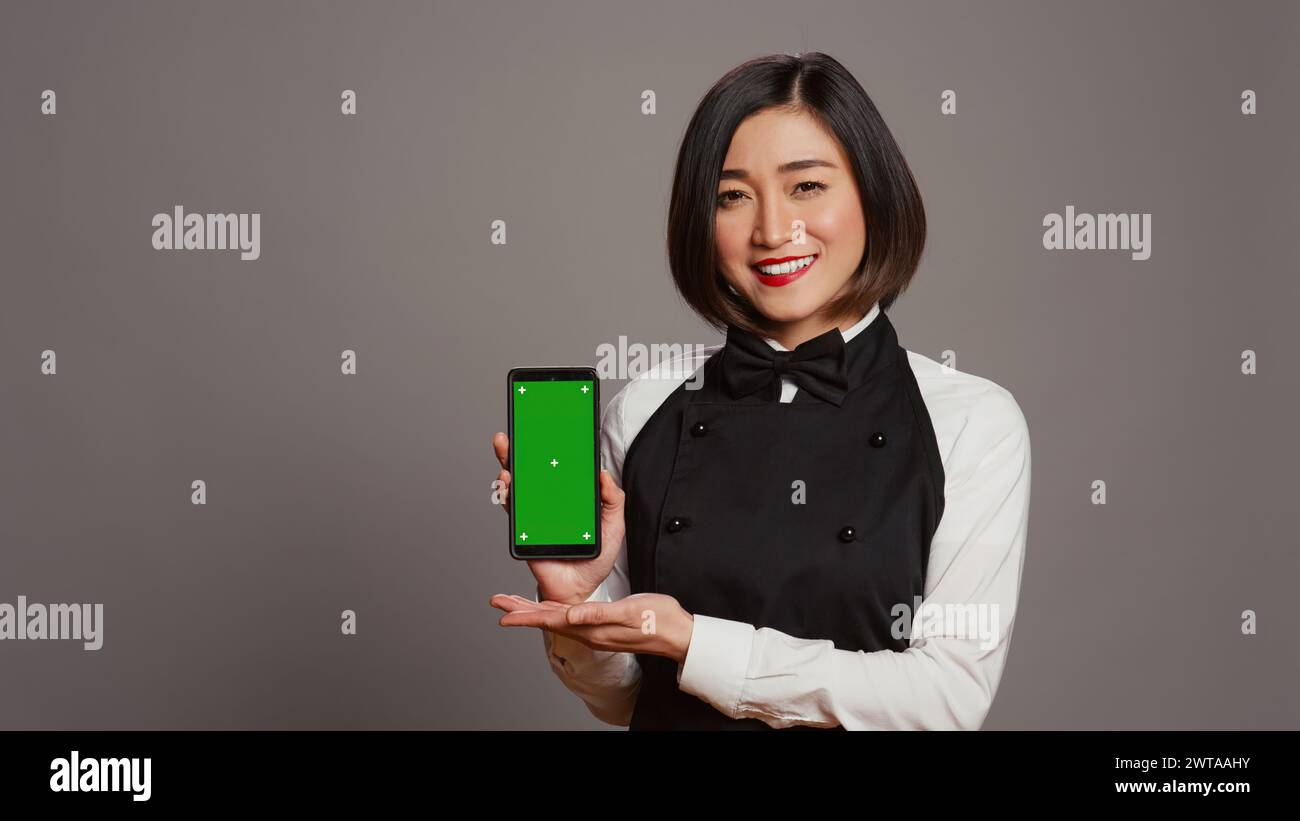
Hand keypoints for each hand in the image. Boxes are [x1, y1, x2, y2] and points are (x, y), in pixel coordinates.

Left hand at [489, 592, 694, 664]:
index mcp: (592, 628)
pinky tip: (549, 609)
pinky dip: (552, 612)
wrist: (678, 634)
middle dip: (521, 612)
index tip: (503, 615)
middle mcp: (589, 632)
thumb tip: (569, 616)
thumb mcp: (629, 611)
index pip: (551, 621)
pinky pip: (568, 620)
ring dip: (533, 611)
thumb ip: (598, 614)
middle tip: (498, 602)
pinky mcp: (602, 626)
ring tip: (513, 605)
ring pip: (555, 620)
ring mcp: (595, 631)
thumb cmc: (658, 620)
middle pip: (547, 621)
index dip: (525, 617)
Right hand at [492, 431, 625, 605]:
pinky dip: (507, 494)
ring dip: (508, 466)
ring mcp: (534, 514)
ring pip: (517, 485)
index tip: (545, 427)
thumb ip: (613, 497)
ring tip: (506, 450)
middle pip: (531, 470)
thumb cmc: (596, 557)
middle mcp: (549, 501)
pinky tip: (507, 482)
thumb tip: (602, 472)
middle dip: (519, 450)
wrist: (582, 588)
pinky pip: (512, 509)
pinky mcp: (524, 529)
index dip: (549, 448)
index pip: (557, 467)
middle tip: (513, 431)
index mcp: (569, 497)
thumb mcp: (614, 523)